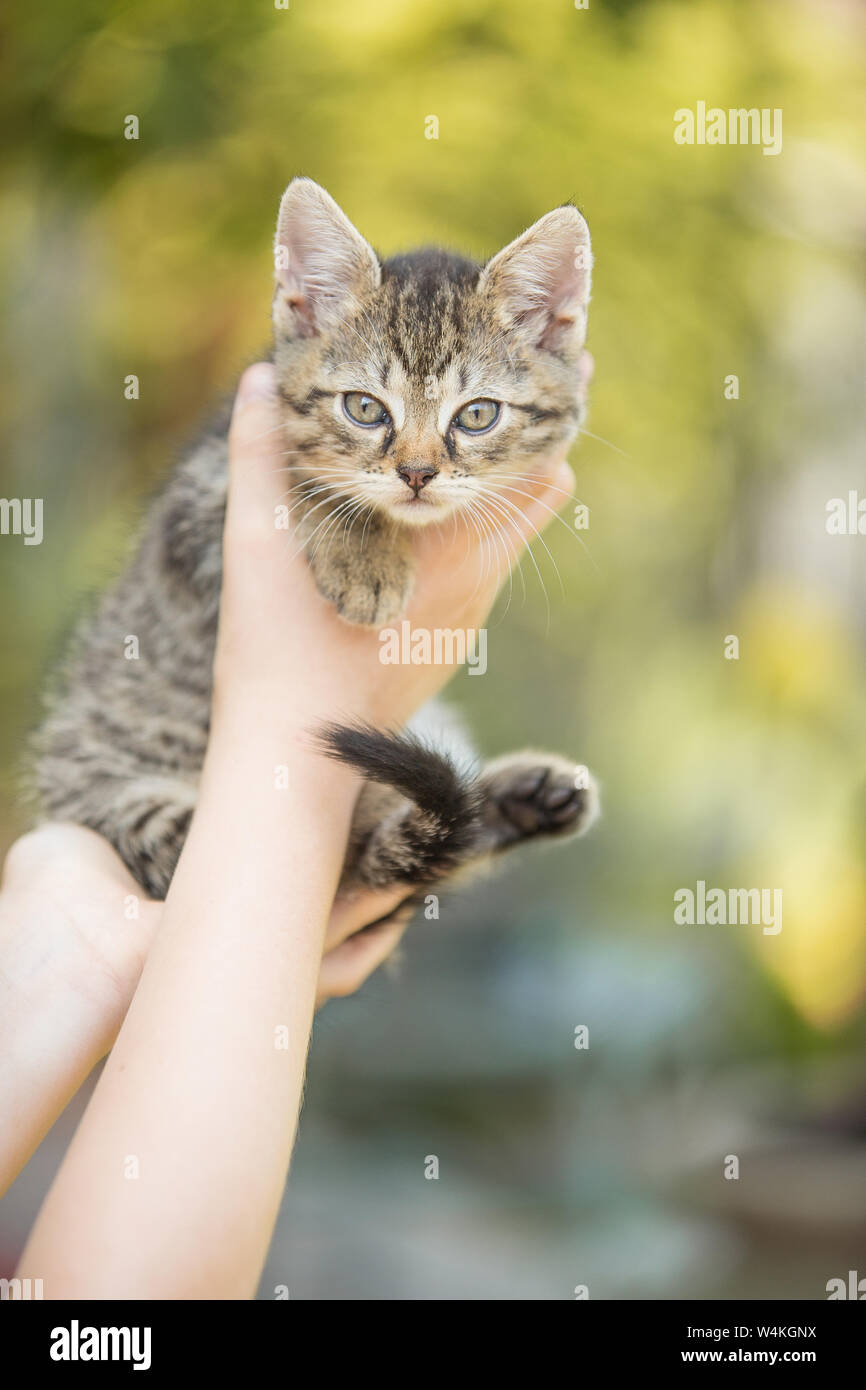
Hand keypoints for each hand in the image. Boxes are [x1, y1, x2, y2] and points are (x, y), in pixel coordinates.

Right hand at [212, 362, 574, 732]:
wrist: (299, 749)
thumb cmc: (277, 647)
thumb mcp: (257, 541)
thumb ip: (261, 453)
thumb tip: (258, 374)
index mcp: (444, 545)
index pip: (530, 469)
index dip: (545, 415)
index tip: (565, 375)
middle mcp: (475, 578)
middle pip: (536, 495)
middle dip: (533, 442)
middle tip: (551, 392)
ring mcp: (471, 616)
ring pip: (510, 536)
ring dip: (504, 491)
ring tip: (500, 441)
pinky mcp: (456, 643)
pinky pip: (483, 574)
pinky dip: (478, 538)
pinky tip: (443, 525)